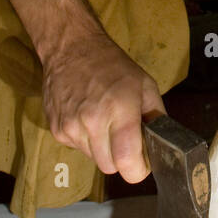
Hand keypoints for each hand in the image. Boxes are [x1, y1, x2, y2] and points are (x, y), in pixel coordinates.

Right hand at [42, 34, 164, 183]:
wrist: (71, 48)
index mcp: (120, 110)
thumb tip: (161, 144)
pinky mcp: (56, 129)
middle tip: (124, 140)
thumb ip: (156, 117)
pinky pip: (77, 148)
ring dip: (102, 149)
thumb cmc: (111, 65)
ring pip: (93, 159)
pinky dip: (85, 140)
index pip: (127, 162)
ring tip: (104, 122)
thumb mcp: (145, 84)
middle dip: (121, 159)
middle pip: (110, 167)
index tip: (142, 162)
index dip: (138, 169)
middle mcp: (93, 122)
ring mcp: (71, 127)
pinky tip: (87, 118)